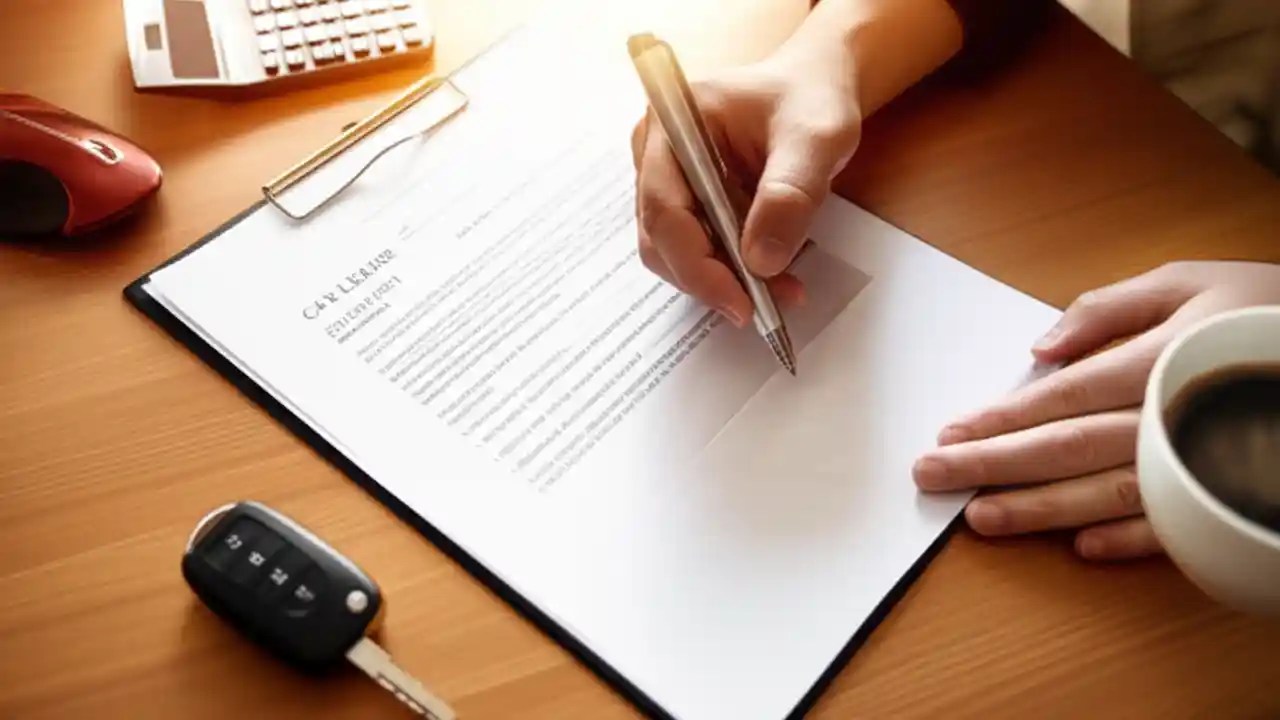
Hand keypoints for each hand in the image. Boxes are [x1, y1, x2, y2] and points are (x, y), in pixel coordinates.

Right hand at [630, 47, 861, 326]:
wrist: (815, 87)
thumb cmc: (812, 97)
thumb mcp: (817, 138)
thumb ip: (790, 194)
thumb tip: (761, 261)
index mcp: (673, 123)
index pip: (664, 209)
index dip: (696, 264)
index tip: (740, 302)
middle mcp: (655, 152)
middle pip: (661, 238)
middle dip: (710, 279)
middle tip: (764, 307)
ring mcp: (667, 179)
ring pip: (676, 251)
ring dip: (723, 280)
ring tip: (781, 289)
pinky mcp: (686, 201)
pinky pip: (697, 248)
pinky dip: (730, 271)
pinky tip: (773, 276)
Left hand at [913, 261, 1279, 560]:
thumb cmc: (1259, 311)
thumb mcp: (1188, 282)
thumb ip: (1109, 310)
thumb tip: (1040, 349)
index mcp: (1162, 357)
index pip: (1063, 396)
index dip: (1002, 417)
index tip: (949, 432)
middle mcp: (1176, 412)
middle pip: (1069, 446)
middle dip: (994, 463)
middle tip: (932, 474)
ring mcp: (1205, 460)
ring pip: (1110, 492)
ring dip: (1042, 509)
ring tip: (981, 518)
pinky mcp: (1230, 494)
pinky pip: (1178, 526)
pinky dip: (1130, 540)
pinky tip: (1079, 547)